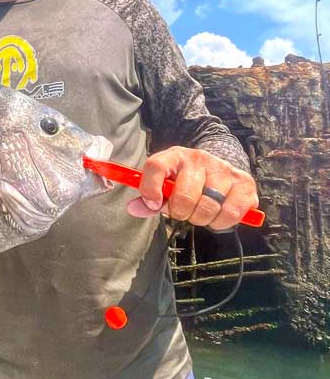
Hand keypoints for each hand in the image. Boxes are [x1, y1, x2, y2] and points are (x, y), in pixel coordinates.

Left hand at [126, 146, 258, 231]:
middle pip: (184, 196)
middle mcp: (199, 159)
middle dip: (180, 212)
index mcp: (175, 156)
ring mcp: (224, 170)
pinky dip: (221, 222)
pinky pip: (231, 213)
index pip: (156, 166)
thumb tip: (133, 209)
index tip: (153, 204)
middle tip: (182, 211)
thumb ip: (148, 196)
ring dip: (201, 219)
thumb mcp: (165, 182)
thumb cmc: (186, 179)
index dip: (150, 189)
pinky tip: (217, 216)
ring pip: (208, 206)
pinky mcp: (244, 183)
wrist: (219, 164)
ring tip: (200, 213)